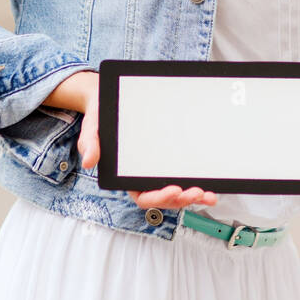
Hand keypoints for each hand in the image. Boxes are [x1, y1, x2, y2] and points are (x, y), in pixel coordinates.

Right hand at [75, 73, 217, 211]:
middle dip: (181, 199)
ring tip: (207, 195)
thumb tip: (89, 161)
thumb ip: (90, 143)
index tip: (174, 190)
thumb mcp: (93, 126)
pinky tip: (211, 189)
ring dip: (193, 196)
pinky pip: (184, 178)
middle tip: (196, 192)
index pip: (143, 196)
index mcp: (125, 176)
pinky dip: (198, 185)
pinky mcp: (169, 161)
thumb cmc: (103, 116)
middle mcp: (143, 178)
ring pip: (177, 192)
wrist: (111, 100)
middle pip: (164, 198)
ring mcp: (157, 171)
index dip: (159, 197)